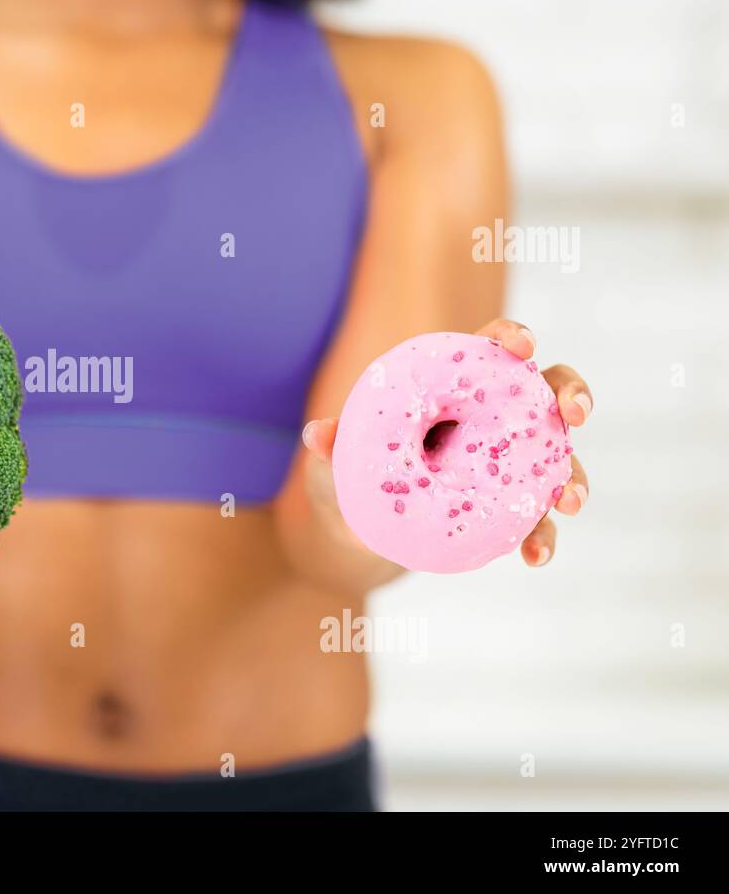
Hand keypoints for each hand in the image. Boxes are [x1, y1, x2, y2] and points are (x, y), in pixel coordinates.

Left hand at [300, 319, 590, 567]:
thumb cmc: (348, 480)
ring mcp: (506, 464)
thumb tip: (319, 434)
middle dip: (570, 394)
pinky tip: (536, 556)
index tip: (521, 347)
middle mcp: (487, 419)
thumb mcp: (335, 464)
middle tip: (574, 415)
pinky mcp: (508, 509)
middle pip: (545, 391)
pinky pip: (537, 520)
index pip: (487, 349)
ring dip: (572, 475)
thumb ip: (333, 445)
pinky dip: (543, 536)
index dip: (511, 337)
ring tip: (569, 501)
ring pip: (558, 457)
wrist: (356, 537)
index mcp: (450, 388)